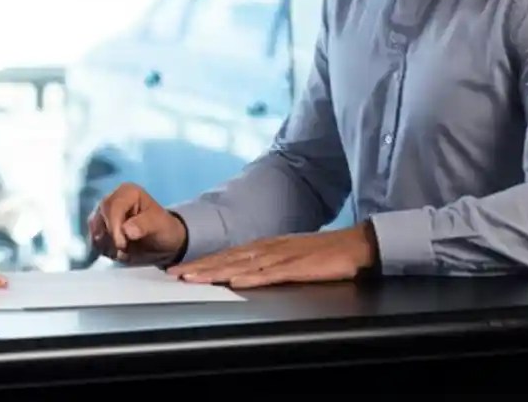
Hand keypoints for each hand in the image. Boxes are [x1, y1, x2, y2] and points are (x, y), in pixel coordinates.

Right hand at [88, 183, 187, 265]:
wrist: (162, 242)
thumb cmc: (163, 228)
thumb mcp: (158, 225)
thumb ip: (143, 225)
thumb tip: (126, 230)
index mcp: (127, 192)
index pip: (113, 206)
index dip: (114, 226)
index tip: (121, 244)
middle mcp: (112, 199)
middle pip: (100, 217)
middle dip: (110, 236)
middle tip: (123, 250)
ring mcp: (104, 214)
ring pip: (95, 229)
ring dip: (106, 243)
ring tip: (122, 252)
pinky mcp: (100, 228)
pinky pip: (94, 239)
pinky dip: (103, 248)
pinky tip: (115, 252)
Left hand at [167, 223, 378, 287]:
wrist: (354, 245)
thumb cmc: (322, 254)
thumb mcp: (288, 258)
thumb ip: (266, 266)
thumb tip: (241, 277)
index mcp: (264, 247)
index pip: (226, 256)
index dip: (201, 264)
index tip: (179, 271)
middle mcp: (267, 249)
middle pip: (226, 259)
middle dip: (198, 268)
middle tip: (173, 275)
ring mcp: (281, 257)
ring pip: (241, 266)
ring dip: (215, 272)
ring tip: (193, 278)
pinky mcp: (298, 267)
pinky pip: (270, 274)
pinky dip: (251, 278)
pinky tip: (235, 282)